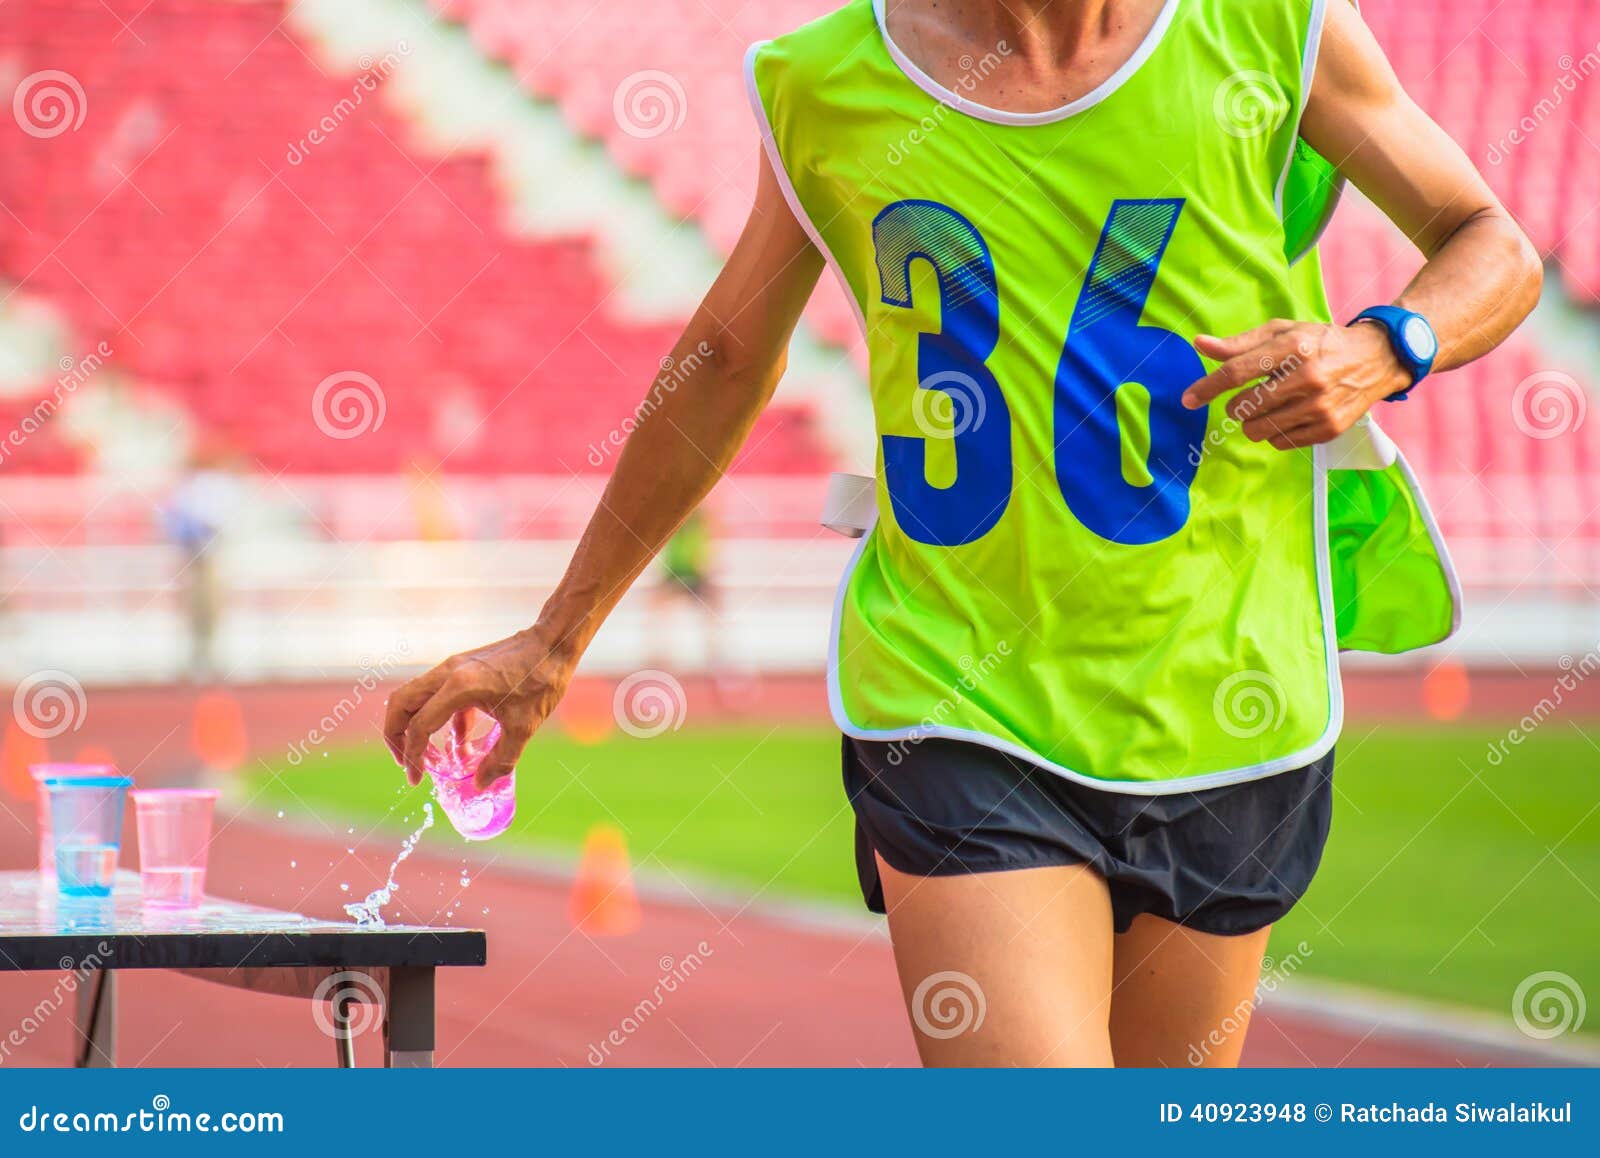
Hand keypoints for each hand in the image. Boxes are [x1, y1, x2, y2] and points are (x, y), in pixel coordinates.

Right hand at [383, 627, 574, 789]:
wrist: (553, 642)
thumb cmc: (541, 680)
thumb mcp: (523, 727)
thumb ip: (500, 759)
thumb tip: (480, 784)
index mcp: (458, 687)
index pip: (420, 726)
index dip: (414, 756)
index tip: (417, 778)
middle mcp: (447, 673)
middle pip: (400, 705)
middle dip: (396, 737)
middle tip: (408, 763)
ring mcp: (452, 667)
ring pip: (415, 697)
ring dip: (415, 727)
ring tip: (432, 758)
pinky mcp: (462, 668)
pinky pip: (437, 695)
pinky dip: (440, 719)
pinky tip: (461, 741)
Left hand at [1180, 319, 1411, 449]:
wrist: (1376, 359)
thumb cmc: (1320, 342)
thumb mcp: (1283, 332)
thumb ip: (1240, 343)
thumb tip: (1200, 344)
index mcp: (1293, 347)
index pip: (1237, 372)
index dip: (1207, 388)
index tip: (1188, 399)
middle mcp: (1307, 377)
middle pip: (1243, 407)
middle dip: (1238, 405)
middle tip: (1253, 394)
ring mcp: (1320, 406)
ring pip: (1257, 430)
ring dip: (1253, 421)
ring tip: (1270, 406)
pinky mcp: (1328, 429)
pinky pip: (1279, 443)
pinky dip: (1275, 432)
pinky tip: (1290, 415)